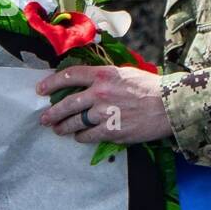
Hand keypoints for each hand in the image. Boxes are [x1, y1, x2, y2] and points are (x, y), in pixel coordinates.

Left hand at [36, 64, 170, 144]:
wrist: (169, 105)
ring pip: (75, 122)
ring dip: (64, 127)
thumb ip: (103, 77)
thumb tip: (84, 82)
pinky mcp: (112, 131)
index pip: (69, 75)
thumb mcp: (124, 72)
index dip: (51, 83)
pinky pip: (89, 135)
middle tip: (44, 118)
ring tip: (58, 130)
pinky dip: (82, 137)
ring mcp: (105, 113)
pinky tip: (79, 137)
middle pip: (67, 103)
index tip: (41, 90)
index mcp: (103, 74)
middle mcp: (100, 93)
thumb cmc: (149, 87)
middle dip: (53, 113)